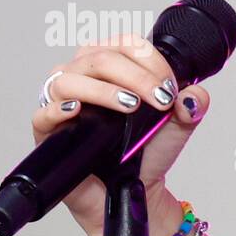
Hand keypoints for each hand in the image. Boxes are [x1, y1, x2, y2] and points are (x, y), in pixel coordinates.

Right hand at [29, 32, 210, 229]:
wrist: (135, 190)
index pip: (125, 45)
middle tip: (160, 101)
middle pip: (100, 57)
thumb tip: (193, 95)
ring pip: (68, 78)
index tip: (170, 88)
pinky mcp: (48, 132)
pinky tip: (78, 111)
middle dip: (137, 77)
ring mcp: (62, 103)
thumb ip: (191, 105)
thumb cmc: (147, 151)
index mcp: (111, 67)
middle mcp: (83, 77)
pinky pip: (42, 113)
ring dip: (103, 90)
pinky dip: (58, 108)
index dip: (151, 61)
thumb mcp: (178, 125)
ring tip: (130, 107)